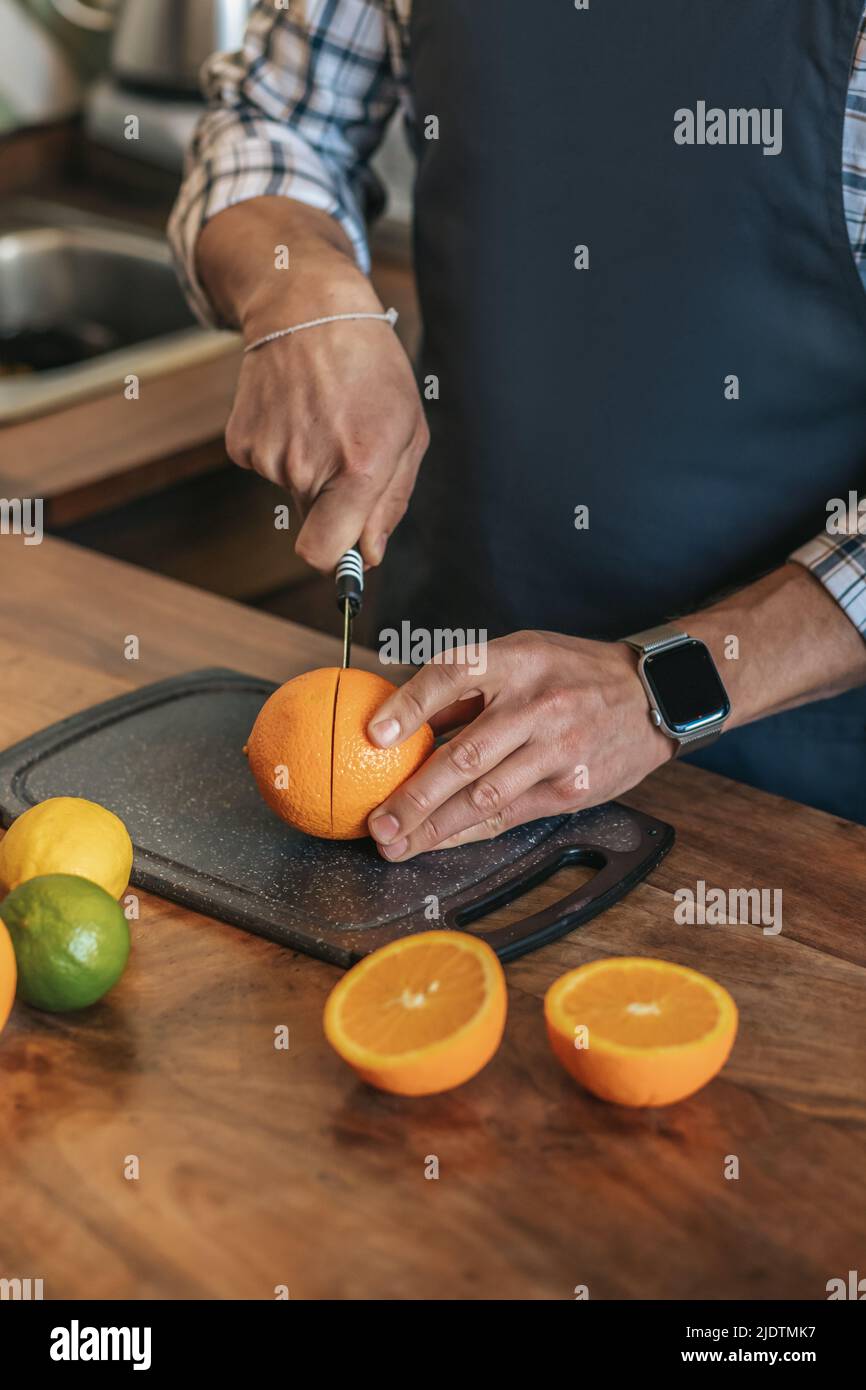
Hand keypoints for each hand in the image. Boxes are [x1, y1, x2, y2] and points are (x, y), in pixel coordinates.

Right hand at [226, 287, 427, 571]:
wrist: (308, 308)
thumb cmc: (371, 370)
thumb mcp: (409, 432)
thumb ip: (392, 502)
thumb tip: (371, 555)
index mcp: (359, 467)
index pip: (324, 554)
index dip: (335, 563)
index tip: (346, 555)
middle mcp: (307, 466)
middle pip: (315, 524)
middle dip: (333, 503)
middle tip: (345, 448)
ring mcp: (268, 454)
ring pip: (292, 493)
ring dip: (309, 467)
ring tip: (322, 417)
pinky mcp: (240, 442)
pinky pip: (266, 469)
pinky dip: (280, 447)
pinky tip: (295, 410)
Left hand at [365, 631, 672, 858]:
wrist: (653, 695)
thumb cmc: (572, 674)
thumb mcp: (522, 655)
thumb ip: (466, 687)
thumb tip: (398, 717)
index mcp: (516, 660)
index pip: (452, 677)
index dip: (409, 706)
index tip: (373, 735)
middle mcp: (537, 704)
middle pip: (465, 755)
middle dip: (413, 795)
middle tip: (375, 821)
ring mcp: (557, 749)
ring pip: (485, 795)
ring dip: (434, 826)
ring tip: (396, 843)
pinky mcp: (571, 786)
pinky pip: (510, 814)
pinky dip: (469, 832)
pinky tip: (439, 842)